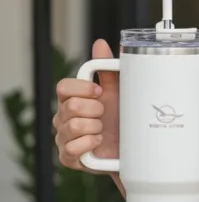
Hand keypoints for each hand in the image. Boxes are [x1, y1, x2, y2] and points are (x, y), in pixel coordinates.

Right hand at [53, 38, 118, 173]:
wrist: (131, 149)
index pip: (63, 87)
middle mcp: (63, 117)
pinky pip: (71, 148)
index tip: (100, 92)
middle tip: (105, 115)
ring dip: (95, 127)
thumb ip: (107, 69)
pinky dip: (90, 143)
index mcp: (71, 99)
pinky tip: (99, 142)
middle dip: (95, 110)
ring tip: (104, 130)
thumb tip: (100, 44)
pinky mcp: (68, 157)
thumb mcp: (118, 92)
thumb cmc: (121, 119)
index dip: (82, 88)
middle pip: (70, 106)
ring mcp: (64, 138)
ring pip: (73, 126)